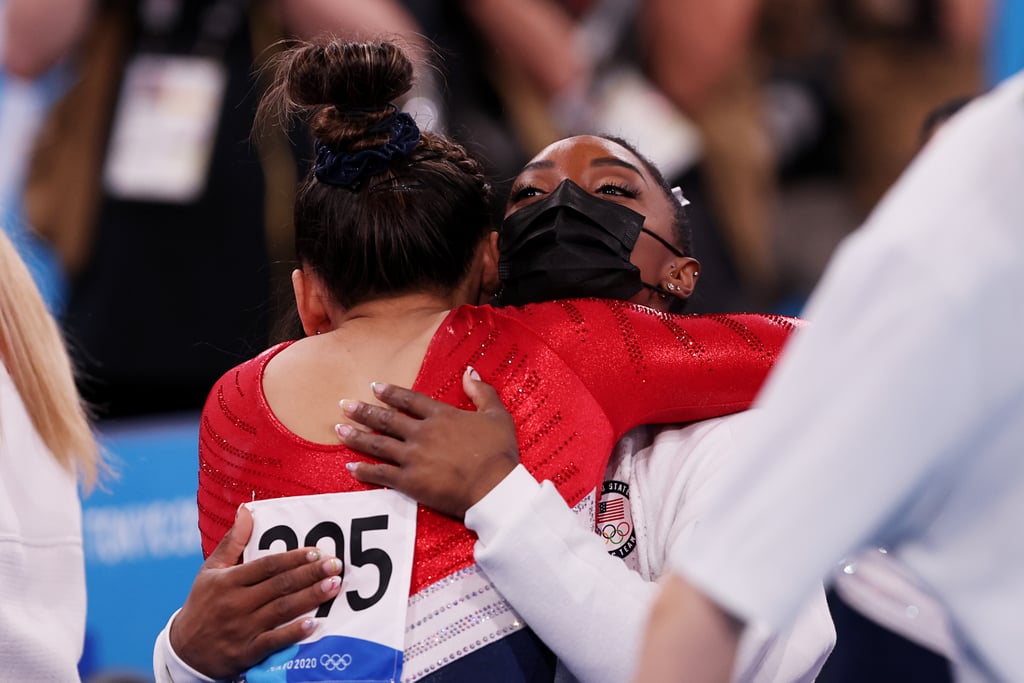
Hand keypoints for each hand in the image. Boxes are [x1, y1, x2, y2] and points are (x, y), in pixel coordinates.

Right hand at [169, 506, 343, 678]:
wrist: (185, 652)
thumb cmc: (202, 605)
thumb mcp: (211, 570)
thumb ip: (233, 541)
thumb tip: (246, 510)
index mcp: (228, 581)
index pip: (267, 566)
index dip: (293, 558)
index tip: (317, 551)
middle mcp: (235, 603)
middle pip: (279, 585)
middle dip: (310, 574)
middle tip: (335, 565)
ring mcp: (242, 629)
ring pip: (281, 610)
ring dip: (310, 597)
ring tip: (333, 586)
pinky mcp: (246, 653)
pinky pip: (274, 642)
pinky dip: (293, 633)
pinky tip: (314, 624)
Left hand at [337, 366, 519, 518]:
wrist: (494, 488)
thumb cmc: (499, 453)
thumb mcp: (497, 415)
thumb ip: (482, 392)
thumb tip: (469, 372)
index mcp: (441, 416)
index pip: (410, 399)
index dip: (391, 393)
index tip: (374, 387)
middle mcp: (422, 433)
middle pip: (387, 419)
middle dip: (363, 411)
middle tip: (344, 405)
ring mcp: (413, 457)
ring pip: (378, 444)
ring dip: (356, 436)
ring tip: (338, 430)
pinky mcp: (410, 482)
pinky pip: (381, 474)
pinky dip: (364, 470)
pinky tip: (350, 467)